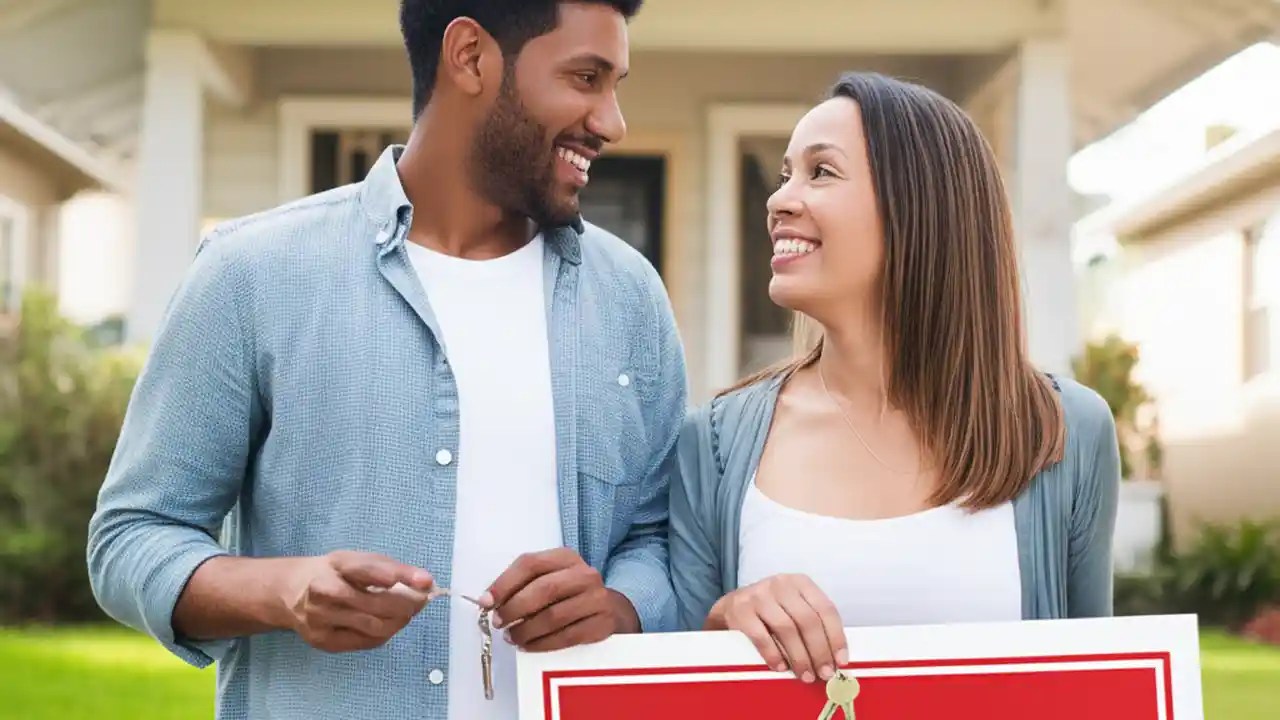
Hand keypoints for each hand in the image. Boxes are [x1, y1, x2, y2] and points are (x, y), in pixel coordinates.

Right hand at [276, 550, 434, 652]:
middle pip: (374, 604)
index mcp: (335, 565)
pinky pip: (365, 642)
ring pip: (373, 627)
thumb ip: (390, 569)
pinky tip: (387, 625)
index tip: (424, 581)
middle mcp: (323, 592)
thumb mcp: (357, 561)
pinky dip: (384, 634)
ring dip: (398, 622)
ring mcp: (320, 619)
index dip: (395, 576)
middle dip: (406, 605)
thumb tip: (426, 582)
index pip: (366, 569)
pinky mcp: (322, 641)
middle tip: (422, 601)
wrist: (292, 593)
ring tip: (407, 613)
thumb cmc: (334, 573)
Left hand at [481, 548, 636, 651]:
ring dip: (526, 630)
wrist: (609, 610)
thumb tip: (488, 601)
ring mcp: (597, 599)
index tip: (486, 602)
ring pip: (554, 616)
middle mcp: (584, 574)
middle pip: (543, 589)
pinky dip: (543, 644)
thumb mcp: (550, 579)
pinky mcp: (602, 624)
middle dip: (514, 608)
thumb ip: (521, 585)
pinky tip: (529, 646)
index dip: (505, 583)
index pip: (530, 563)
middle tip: (499, 622)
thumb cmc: (569, 594)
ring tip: (512, 637)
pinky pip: (567, 636)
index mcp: (566, 557)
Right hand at [705, 573, 845, 683]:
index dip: (836, 637)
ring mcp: (759, 595)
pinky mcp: (740, 610)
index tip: (840, 661)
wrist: (730, 606)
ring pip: (787, 629)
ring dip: (799, 657)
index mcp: (800, 582)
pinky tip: (781, 667)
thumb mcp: (793, 607)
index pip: (825, 609)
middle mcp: (780, 584)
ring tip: (805, 675)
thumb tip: (834, 657)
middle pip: (808, 620)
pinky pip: (761, 636)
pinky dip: (774, 655)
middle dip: (819, 651)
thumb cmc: (770, 611)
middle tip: (824, 673)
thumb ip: (813, 624)